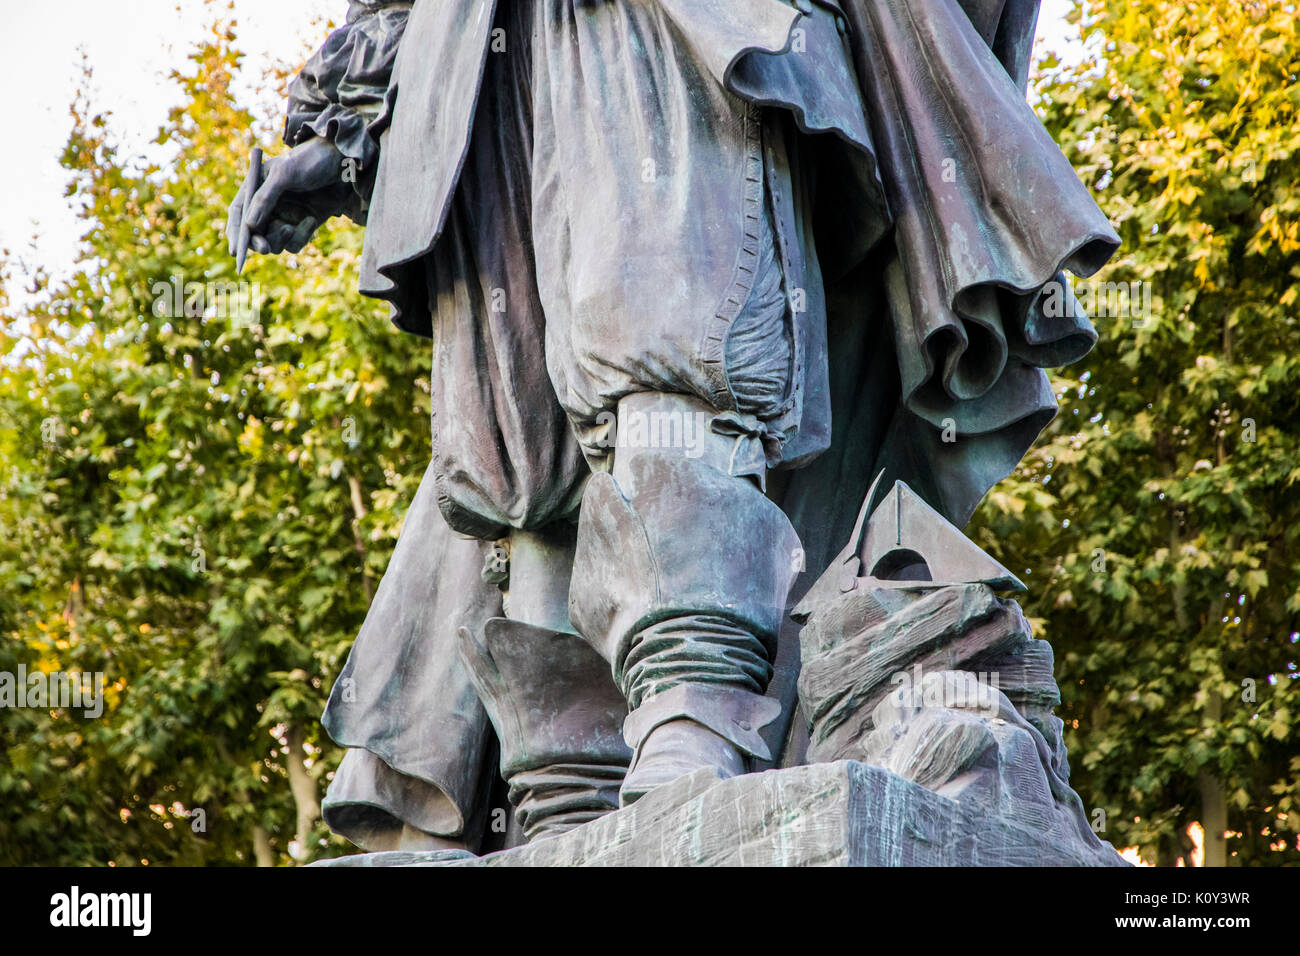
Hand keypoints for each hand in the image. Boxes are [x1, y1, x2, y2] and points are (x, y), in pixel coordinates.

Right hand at [226, 137, 351, 258]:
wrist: (341, 164)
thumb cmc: (310, 161)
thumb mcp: (284, 175)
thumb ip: (265, 198)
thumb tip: (249, 225)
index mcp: (256, 188)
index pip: (239, 213)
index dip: (235, 232)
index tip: (236, 251)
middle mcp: (267, 205)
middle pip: (254, 233)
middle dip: (258, 242)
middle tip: (265, 248)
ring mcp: (285, 217)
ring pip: (274, 243)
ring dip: (280, 239)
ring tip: (290, 228)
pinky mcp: (302, 226)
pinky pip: (295, 243)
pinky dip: (302, 236)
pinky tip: (311, 220)